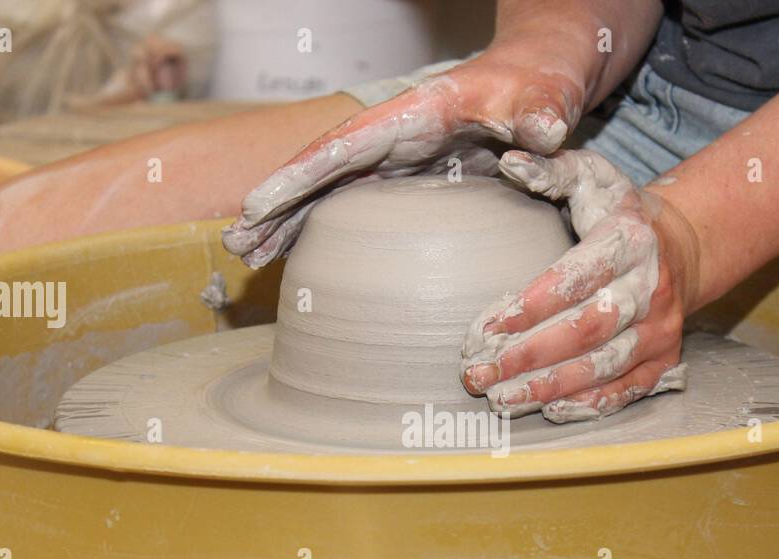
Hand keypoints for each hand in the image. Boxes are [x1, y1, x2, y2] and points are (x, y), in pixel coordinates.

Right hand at [221, 42, 592, 266]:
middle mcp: (392, 138)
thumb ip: (541, 112)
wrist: (541, 81)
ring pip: (327, 191)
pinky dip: (318, 228)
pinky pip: (351, 205)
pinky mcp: (404, 178)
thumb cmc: (538, 84)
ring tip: (247, 257)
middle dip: (276, 206)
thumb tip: (540, 132)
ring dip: (286, 222)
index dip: (297, 177)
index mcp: (413, 118)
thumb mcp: (544, 96)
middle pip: (319, 173)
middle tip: (235, 246)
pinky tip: (294, 255)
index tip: (256, 205)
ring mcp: (394, 160)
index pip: (343, 148)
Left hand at [461, 148, 700, 422]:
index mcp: (631, 242)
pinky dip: (588, 405)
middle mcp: (652, 289)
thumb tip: (509, 161)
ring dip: (549, 387)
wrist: (679, 247)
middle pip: (587, 330)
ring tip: (500, 398)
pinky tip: (547, 411)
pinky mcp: (662, 361)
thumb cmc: (617, 214)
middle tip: (478, 373)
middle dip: (529, 356)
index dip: (530, 307)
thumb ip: (550, 170)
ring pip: (604, 366)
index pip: (577, 279)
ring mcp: (661, 330)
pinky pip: (626, 390)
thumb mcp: (591, 177)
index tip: (484, 329)